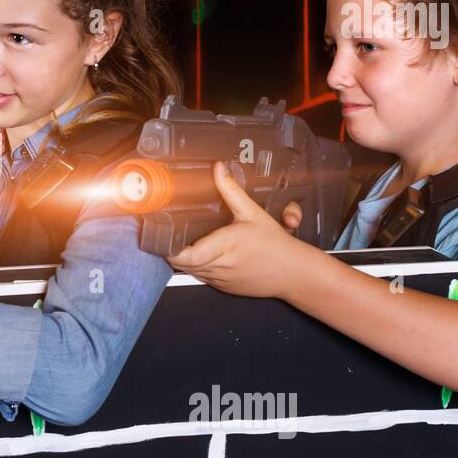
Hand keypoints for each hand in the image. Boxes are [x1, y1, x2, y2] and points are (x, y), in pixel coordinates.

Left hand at [165, 161, 310, 298]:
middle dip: (173, 249)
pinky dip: (196, 267)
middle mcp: (220, 266)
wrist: (293, 272)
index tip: (165, 234)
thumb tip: (218, 169)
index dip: (170, 248)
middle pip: (182, 263)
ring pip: (189, 272)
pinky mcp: (222, 287)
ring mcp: (220, 279)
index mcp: (225, 246)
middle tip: (170, 233)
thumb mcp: (253, 212)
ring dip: (183, 259)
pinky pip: (201, 277)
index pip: (186, 255)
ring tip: (183, 242)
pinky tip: (200, 254)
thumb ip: (232, 191)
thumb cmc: (275, 245)